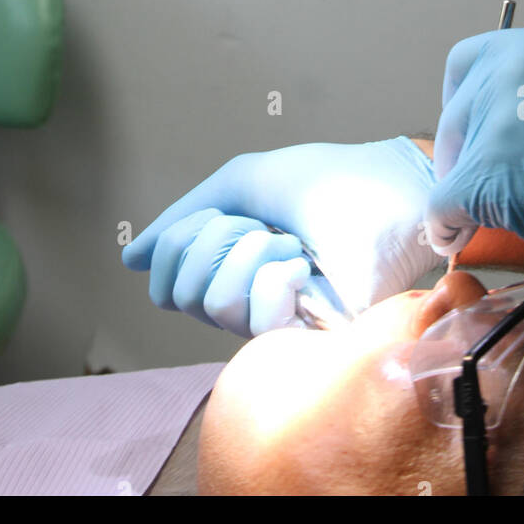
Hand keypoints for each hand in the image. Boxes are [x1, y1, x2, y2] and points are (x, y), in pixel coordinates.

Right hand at [122, 138, 440, 336]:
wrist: (394, 187)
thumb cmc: (331, 180)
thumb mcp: (245, 183)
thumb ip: (185, 216)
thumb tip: (128, 261)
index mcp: (232, 269)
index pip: (167, 284)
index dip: (182, 243)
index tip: (229, 216)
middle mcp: (250, 304)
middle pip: (179, 295)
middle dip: (213, 242)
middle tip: (262, 226)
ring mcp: (281, 326)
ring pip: (211, 306)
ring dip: (246, 254)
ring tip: (291, 242)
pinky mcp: (311, 342)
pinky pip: (255, 323)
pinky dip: (272, 279)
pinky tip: (304, 265)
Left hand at [424, 25, 523, 283]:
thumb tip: (522, 127)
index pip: (466, 64)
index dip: (463, 104)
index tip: (470, 133)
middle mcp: (507, 73)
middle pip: (455, 118)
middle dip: (463, 155)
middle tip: (480, 187)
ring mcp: (496, 122)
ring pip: (453, 165)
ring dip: (465, 194)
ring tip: (486, 219)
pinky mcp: (490, 174)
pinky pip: (444, 206)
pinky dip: (447, 227)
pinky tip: (459, 238)